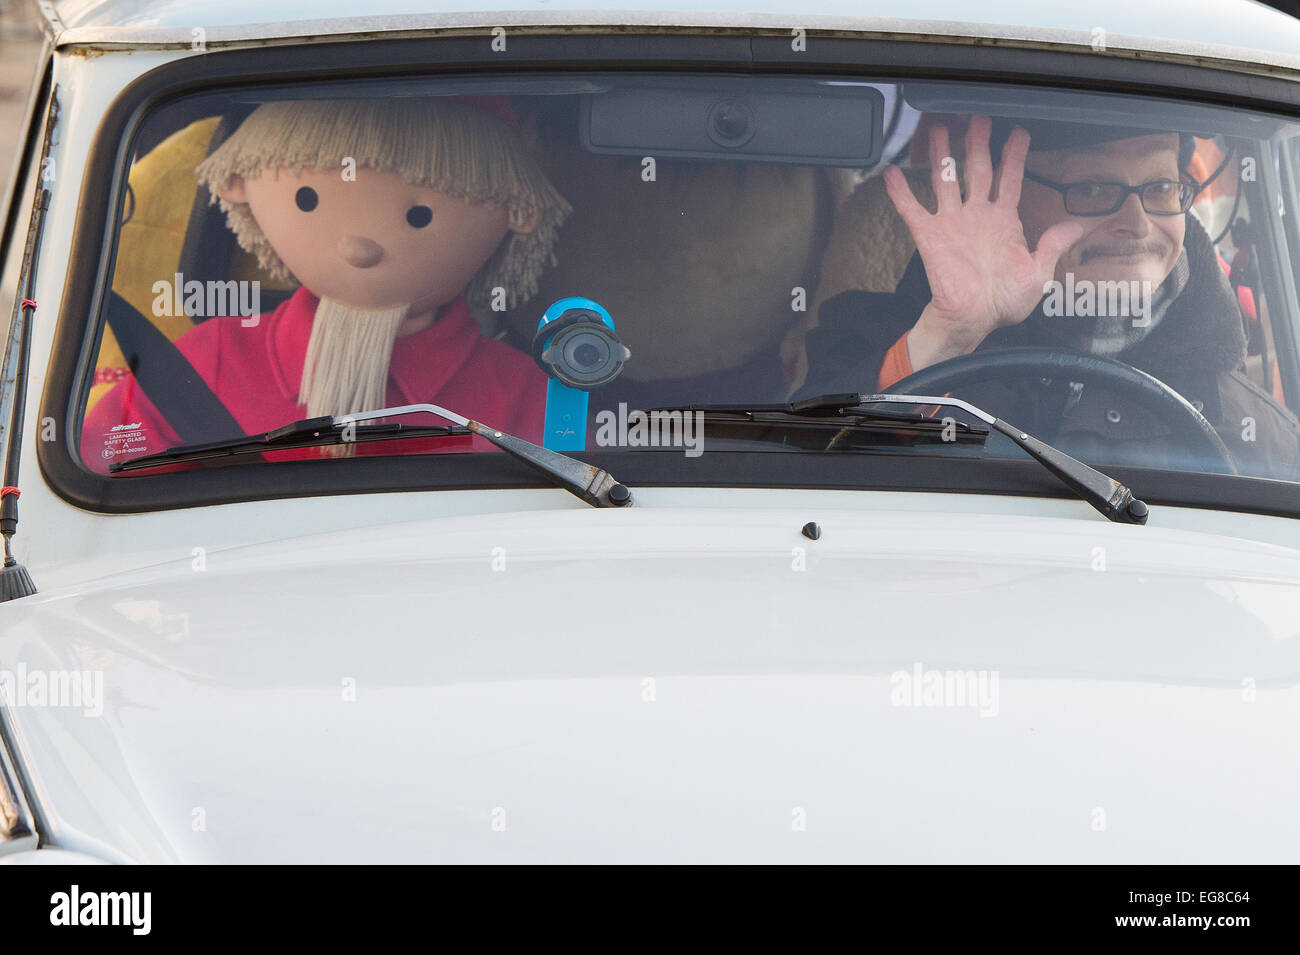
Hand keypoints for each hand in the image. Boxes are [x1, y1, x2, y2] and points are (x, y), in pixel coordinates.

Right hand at [883, 115, 1084, 369]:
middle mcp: (977, 216)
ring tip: (938, 128)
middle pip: (978, 169)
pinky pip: (912, 210)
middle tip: (979, 117)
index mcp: (1004, 221)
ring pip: (946, 180)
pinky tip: (891, 171)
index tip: (1020, 132)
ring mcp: (952, 224)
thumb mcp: (1039, 273)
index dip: (1015, 155)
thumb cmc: (1004, 303)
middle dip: (979, 142)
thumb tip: (1078, 225)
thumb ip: (1053, 244)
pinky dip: (901, 191)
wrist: (973, 320)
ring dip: (942, 155)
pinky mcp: (930, 237)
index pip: (1010, 179)